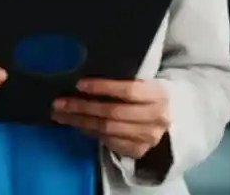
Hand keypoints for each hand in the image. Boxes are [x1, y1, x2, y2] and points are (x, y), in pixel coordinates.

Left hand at [51, 78, 170, 159]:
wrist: (171, 116)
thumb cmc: (148, 92)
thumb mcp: (144, 80)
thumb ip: (122, 78)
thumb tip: (84, 78)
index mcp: (159, 94)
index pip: (128, 91)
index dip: (102, 87)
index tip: (79, 84)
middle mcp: (157, 118)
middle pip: (113, 113)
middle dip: (83, 107)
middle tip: (59, 103)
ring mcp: (149, 137)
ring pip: (108, 130)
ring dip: (80, 122)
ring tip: (60, 115)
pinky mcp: (139, 151)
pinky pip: (109, 142)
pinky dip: (91, 133)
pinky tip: (77, 125)